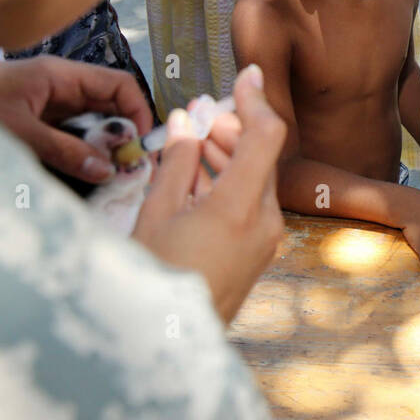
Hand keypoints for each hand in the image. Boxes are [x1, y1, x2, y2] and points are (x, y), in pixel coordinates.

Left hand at [0, 56, 152, 184]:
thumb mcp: (18, 132)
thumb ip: (64, 151)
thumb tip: (108, 170)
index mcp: (59, 75)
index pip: (118, 84)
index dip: (138, 111)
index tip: (141, 146)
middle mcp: (58, 86)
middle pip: (109, 104)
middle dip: (124, 133)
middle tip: (129, 168)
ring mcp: (47, 103)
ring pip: (92, 121)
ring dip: (105, 145)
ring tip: (111, 173)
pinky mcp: (34, 120)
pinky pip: (72, 133)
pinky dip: (85, 150)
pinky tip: (86, 170)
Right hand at [132, 65, 286, 321]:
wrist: (167, 345)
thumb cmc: (152, 279)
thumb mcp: (154, 215)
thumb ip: (174, 162)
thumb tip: (183, 123)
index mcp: (239, 207)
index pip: (265, 135)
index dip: (256, 99)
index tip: (245, 73)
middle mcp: (264, 221)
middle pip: (261, 155)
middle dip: (232, 126)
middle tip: (198, 112)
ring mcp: (266, 239)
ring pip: (257, 178)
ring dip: (231, 152)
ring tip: (195, 139)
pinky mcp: (260, 251)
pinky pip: (253, 202)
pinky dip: (232, 180)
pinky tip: (201, 174)